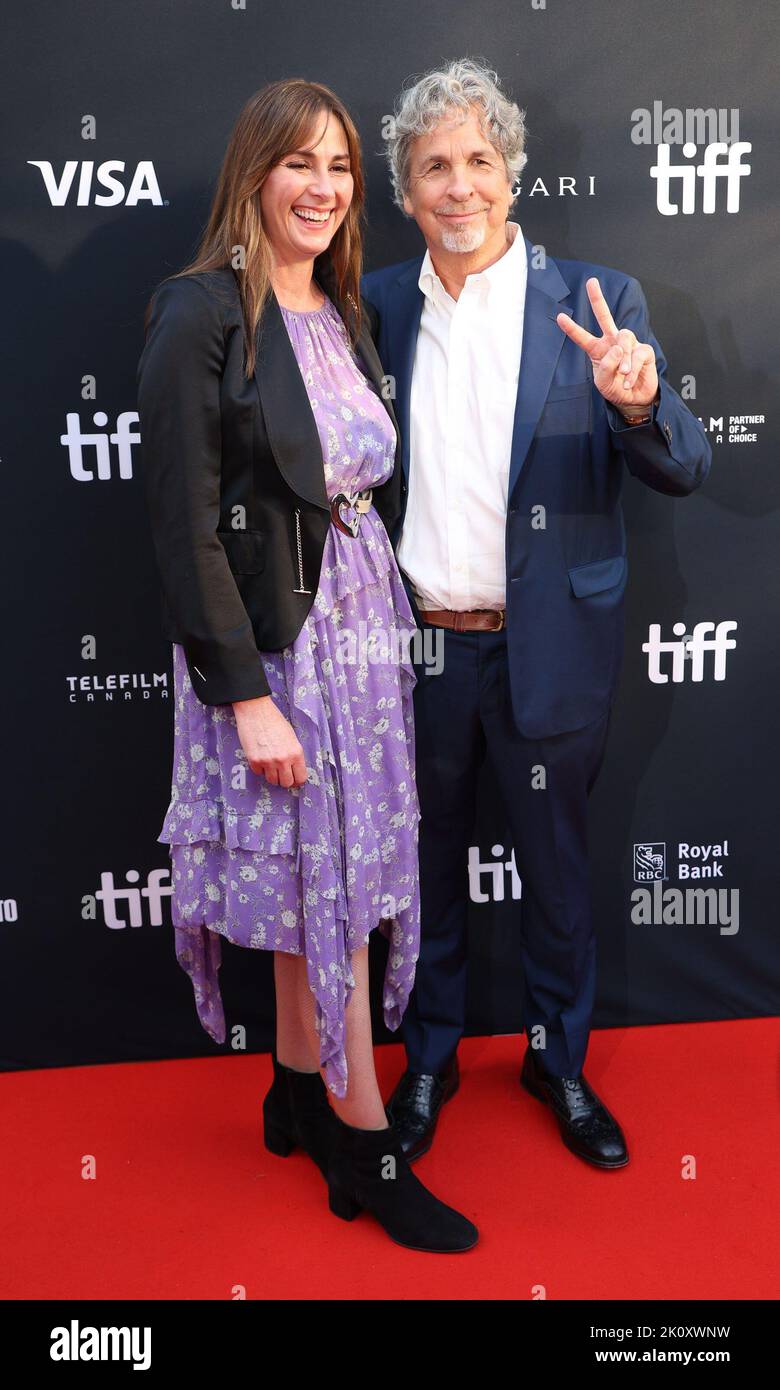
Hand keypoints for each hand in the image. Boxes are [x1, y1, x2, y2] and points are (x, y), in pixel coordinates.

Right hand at [232, 695, 307, 786]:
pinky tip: (260, 757)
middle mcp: (283, 760)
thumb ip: (294, 754)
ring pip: (272, 781)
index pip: (301, 778)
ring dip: (272, 775)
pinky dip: (260, 768)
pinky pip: (259, 773)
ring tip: (271, 764)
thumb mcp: (291, 737)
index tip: (294, 779)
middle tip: (282, 774)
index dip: (297, 780)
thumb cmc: (275, 721)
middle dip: (284, 780)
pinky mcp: (254, 761)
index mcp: (296, 753)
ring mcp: (268, 761)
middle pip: (286, 783)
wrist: (256, 711)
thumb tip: (294, 769)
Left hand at [556, 277, 658, 410]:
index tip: (559, 317)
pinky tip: (628, 380)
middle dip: (597, 299)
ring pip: (624, 337)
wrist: (635, 399)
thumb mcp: (603, 382)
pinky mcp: (644, 351)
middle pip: (605, 316)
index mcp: (598, 350)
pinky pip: (637, 354)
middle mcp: (613, 342)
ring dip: (623, 357)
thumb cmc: (616, 388)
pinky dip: (633, 369)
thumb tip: (617, 348)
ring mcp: (629, 344)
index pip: (583, 337)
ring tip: (623, 372)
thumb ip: (606, 366)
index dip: (572, 328)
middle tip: (591, 282)